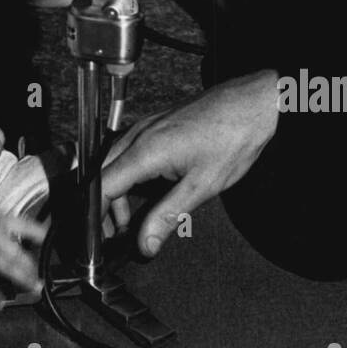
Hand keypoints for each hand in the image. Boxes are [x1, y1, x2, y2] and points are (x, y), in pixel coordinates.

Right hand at [0, 201, 45, 304]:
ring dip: (24, 279)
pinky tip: (0, 303)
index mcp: (0, 221)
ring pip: (10, 269)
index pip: (27, 226)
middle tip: (40, 273)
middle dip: (32, 264)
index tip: (48, 237)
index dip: (40, 232)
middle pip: (20, 254)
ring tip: (35, 288)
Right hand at [101, 69, 279, 258]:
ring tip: (134, 219)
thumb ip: (168, 217)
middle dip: (104, 207)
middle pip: (102, 175)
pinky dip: (129, 176)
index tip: (100, 237)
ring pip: (114, 163)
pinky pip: (128, 152)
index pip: (101, 186)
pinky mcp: (156, 126)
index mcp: (145, 151)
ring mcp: (145, 128)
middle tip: (117, 234)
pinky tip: (147, 192)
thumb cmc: (232, 137)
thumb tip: (145, 243)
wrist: (251, 104)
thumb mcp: (201, 186)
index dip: (95, 215)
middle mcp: (138, 135)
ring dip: (118, 192)